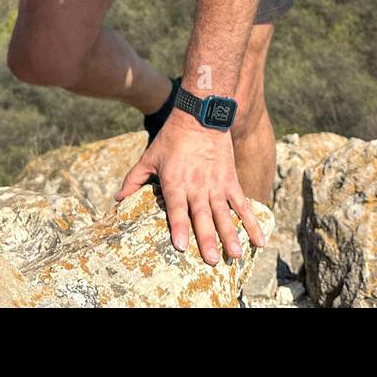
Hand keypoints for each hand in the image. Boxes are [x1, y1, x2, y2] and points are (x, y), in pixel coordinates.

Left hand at [115, 108, 265, 264]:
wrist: (201, 116)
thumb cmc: (171, 138)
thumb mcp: (149, 157)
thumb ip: (134, 180)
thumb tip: (117, 199)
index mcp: (175, 182)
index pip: (177, 208)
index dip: (179, 226)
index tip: (181, 246)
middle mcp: (197, 185)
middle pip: (203, 215)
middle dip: (207, 238)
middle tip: (212, 260)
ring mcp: (217, 184)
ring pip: (224, 213)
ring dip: (231, 234)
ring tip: (236, 254)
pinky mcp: (231, 180)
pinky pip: (243, 204)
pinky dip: (252, 222)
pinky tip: (259, 240)